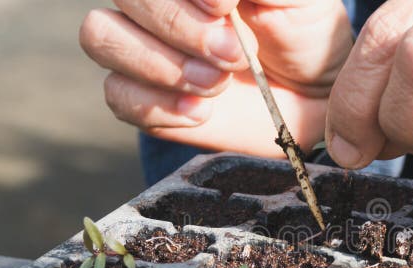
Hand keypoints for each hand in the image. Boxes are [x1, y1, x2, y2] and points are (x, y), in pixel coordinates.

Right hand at [79, 0, 352, 156]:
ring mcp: (142, 47)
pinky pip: (117, 94)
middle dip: (179, 27)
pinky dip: (159, 106)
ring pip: (100, 36)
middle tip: (234, 54)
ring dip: (159, 63)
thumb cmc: (305, 34)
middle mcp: (157, 1)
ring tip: (216, 84)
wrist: (313, 98)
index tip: (226, 6)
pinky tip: (202, 112)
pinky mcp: (142, 97)